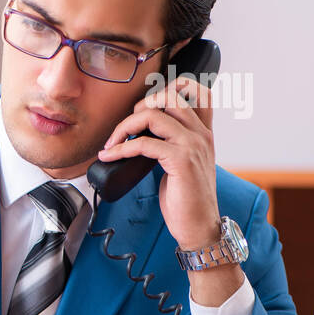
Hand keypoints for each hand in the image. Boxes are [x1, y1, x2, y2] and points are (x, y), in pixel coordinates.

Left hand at [96, 76, 220, 249]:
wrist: (199, 227)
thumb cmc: (187, 199)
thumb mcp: (182, 164)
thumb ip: (169, 144)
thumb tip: (140, 134)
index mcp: (203, 132)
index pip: (197, 90)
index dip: (170, 87)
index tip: (146, 108)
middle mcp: (201, 134)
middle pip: (168, 96)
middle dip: (139, 107)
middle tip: (126, 129)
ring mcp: (193, 145)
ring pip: (153, 115)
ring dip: (124, 127)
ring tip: (112, 143)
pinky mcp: (181, 161)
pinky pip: (143, 143)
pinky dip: (120, 148)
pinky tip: (110, 156)